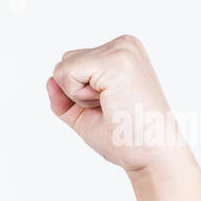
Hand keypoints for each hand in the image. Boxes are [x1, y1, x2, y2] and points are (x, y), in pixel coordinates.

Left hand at [46, 34, 184, 174]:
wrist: (151, 155)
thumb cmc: (124, 136)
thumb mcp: (83, 113)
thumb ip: (63, 95)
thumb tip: (49, 80)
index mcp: (120, 53)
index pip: (72, 64)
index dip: (77, 94)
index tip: (109, 106)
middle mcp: (124, 44)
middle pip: (65, 62)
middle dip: (75, 93)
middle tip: (109, 108)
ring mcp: (121, 49)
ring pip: (63, 68)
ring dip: (78, 96)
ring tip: (111, 105)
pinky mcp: (116, 60)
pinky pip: (66, 73)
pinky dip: (78, 96)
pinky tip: (108, 103)